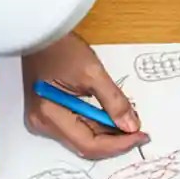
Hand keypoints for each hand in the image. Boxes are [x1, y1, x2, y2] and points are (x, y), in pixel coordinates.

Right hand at [22, 32, 148, 158]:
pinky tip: (111, 118)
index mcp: (49, 115)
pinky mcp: (48, 115)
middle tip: (138, 131)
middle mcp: (42, 123)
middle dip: (114, 141)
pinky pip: (77, 129)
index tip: (139, 136)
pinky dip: (96, 126)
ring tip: (128, 123)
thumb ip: (114, 102)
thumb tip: (131, 125)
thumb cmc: (58, 46)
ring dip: (107, 135)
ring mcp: (43, 120)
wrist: (40, 33)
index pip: (89, 144)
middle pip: (85, 145)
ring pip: (82, 139)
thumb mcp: (93, 73)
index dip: (118, 144)